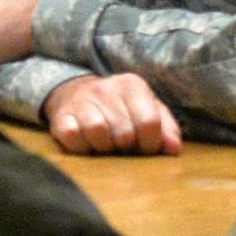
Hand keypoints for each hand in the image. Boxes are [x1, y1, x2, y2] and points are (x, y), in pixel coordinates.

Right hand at [45, 71, 182, 156]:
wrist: (76, 95)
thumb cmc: (120, 109)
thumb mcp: (148, 111)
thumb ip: (166, 129)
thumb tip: (173, 149)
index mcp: (132, 85)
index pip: (149, 123)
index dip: (150, 144)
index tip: (144, 146)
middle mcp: (106, 88)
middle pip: (125, 133)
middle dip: (126, 147)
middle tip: (122, 145)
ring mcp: (82, 101)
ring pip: (99, 132)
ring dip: (104, 147)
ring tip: (105, 144)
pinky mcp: (61, 117)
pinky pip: (74, 138)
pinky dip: (82, 147)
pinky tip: (87, 143)